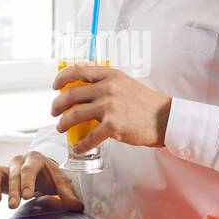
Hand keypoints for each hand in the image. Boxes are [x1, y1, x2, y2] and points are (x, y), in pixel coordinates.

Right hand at [0, 151, 84, 210]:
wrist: (42, 172)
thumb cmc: (50, 177)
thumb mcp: (60, 184)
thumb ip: (67, 195)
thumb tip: (77, 206)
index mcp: (35, 160)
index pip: (29, 170)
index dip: (27, 182)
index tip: (27, 196)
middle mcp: (19, 161)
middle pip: (13, 173)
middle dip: (13, 190)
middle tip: (13, 206)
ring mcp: (6, 167)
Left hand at [51, 64, 171, 154]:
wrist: (165, 118)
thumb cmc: (146, 103)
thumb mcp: (125, 84)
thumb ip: (106, 84)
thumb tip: (84, 91)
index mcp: (110, 75)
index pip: (77, 71)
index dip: (62, 78)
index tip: (55, 86)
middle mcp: (107, 88)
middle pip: (71, 95)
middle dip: (57, 105)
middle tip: (54, 112)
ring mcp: (109, 107)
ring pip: (74, 115)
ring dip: (63, 123)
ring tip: (61, 128)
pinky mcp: (113, 126)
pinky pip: (89, 137)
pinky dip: (80, 144)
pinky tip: (78, 148)